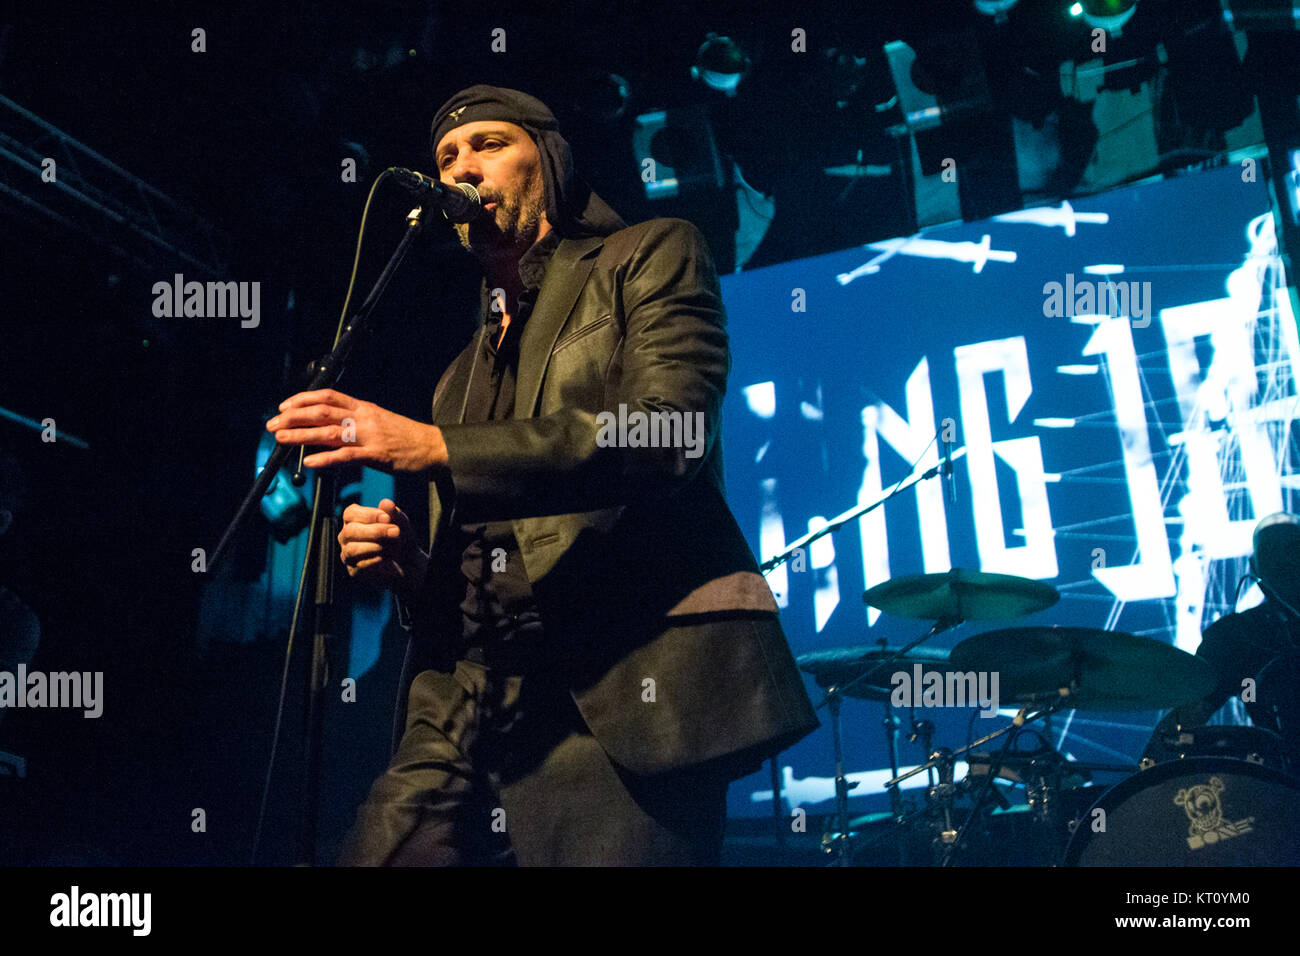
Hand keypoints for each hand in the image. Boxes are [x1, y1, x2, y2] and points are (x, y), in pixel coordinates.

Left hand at [265, 388, 447, 472]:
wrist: (432, 447)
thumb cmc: (405, 436)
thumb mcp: (378, 420)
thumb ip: (354, 421)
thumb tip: (328, 426)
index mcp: (363, 407)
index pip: (327, 396)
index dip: (302, 399)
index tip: (284, 406)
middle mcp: (363, 417)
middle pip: (322, 411)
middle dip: (293, 417)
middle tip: (273, 424)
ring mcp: (369, 436)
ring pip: (329, 432)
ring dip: (301, 435)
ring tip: (281, 438)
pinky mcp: (376, 455)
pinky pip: (346, 456)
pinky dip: (326, 459)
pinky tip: (310, 463)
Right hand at [336, 498, 428, 594]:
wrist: (407, 561)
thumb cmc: (399, 537)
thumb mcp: (399, 523)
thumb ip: (392, 513)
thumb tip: (385, 503)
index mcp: (354, 520)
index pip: (350, 513)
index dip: (368, 515)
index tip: (387, 518)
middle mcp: (346, 536)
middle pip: (350, 531)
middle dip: (374, 531)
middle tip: (395, 532)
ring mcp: (348, 554)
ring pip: (351, 549)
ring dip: (372, 546)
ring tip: (388, 546)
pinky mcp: (354, 570)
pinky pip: (358, 566)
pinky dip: (372, 561)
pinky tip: (384, 558)